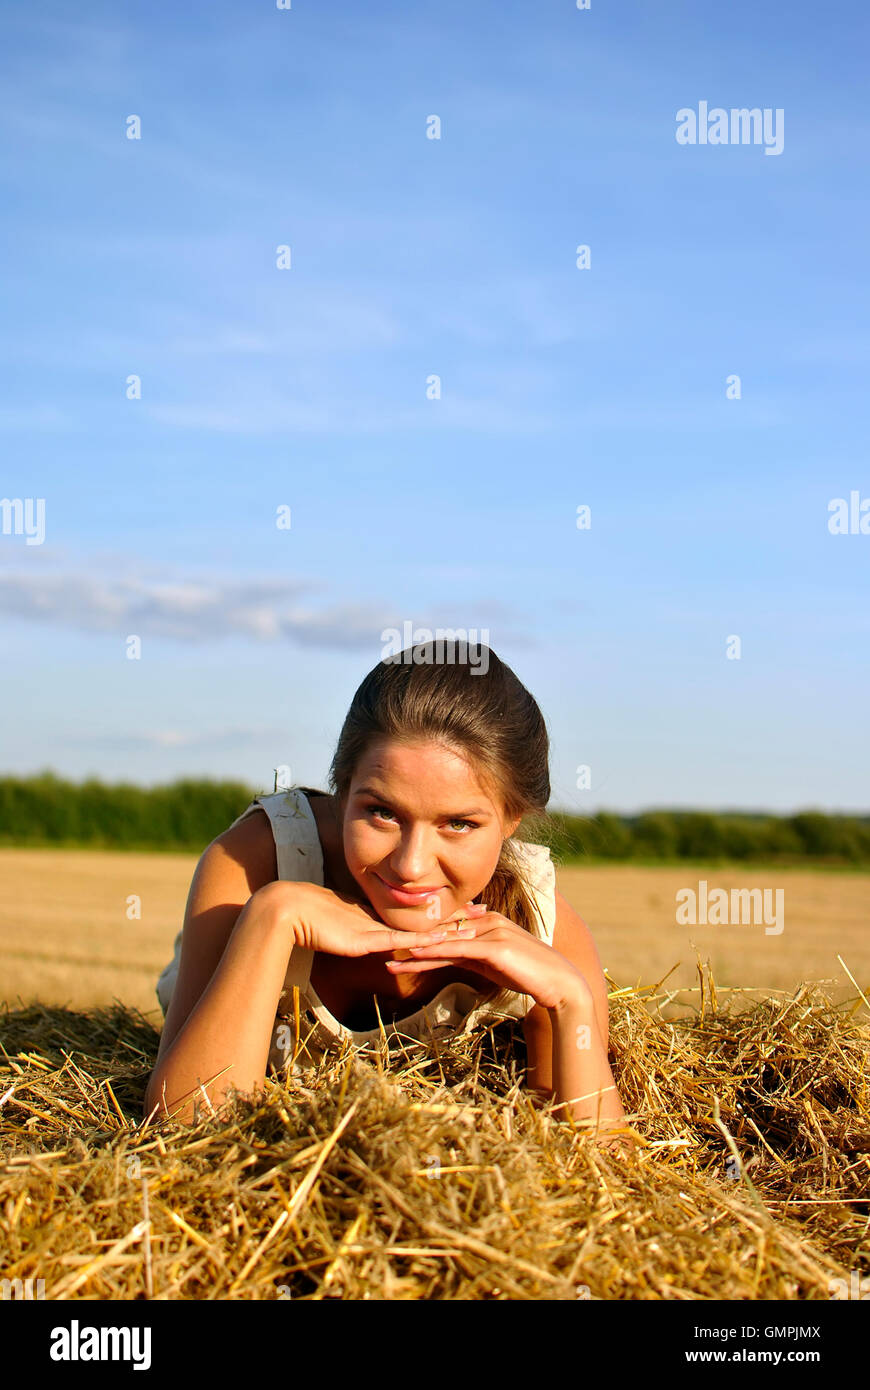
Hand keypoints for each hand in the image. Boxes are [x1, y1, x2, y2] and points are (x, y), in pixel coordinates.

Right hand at [253, 879, 477, 960]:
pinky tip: (443, 941)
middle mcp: (381, 918)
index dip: (441, 911)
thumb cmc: (306, 920)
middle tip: (484, 910)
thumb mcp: (337, 929)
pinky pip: (401, 941)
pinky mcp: (367, 938)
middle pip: (427, 917)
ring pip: (421, 927)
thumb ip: (353, 935)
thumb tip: (366, 944)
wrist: (286, 912)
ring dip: (448, 928)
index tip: (465, 908)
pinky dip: (423, 941)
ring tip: (476, 924)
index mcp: (377, 916)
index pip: (417, 914)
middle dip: (456, 915)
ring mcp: (376, 926)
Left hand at [386, 904, 593, 1011]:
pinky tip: (414, 956)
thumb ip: (476, 956)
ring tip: (390, 958)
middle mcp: (489, 922)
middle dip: (414, 941)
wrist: (560, 984)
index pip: (450, 929)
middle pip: (443, 932)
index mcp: (490, 923)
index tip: (399, 945)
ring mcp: (492, 932)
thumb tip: (454, 957)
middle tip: (385, 949)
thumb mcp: (497, 964)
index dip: (424, 937)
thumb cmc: (531, 975)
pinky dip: (434, 952)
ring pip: (445, 940)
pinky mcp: (494, 947)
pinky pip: (457, 949)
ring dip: (416, 949)